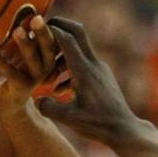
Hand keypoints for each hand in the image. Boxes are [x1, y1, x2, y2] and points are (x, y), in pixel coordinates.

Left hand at [0, 13, 71, 112]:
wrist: (5, 104)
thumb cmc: (9, 70)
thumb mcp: (14, 48)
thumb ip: (19, 30)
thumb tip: (23, 5)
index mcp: (46, 54)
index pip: (51, 37)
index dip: (47, 25)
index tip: (37, 10)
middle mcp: (45, 66)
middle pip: (47, 47)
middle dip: (42, 32)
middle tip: (36, 17)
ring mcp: (35, 78)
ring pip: (32, 60)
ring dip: (25, 45)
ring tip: (16, 31)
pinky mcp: (22, 88)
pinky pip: (12, 73)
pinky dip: (1, 62)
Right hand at [36, 18, 140, 143]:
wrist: (124, 130)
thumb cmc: (98, 125)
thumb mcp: (69, 120)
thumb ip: (49, 108)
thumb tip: (35, 99)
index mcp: (84, 71)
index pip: (66, 39)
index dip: (49, 30)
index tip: (34, 29)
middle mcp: (93, 64)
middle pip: (77, 32)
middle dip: (59, 26)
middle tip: (41, 31)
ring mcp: (99, 69)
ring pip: (78, 50)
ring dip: (60, 55)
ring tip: (46, 76)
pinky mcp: (102, 76)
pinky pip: (82, 65)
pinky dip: (68, 70)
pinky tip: (60, 90)